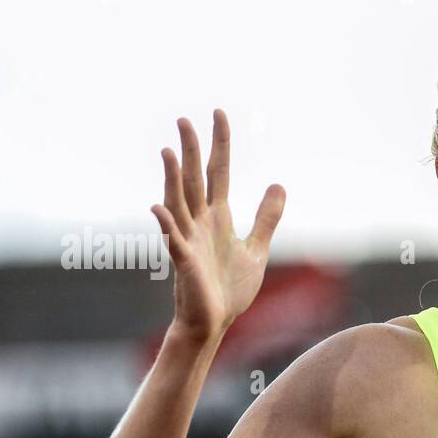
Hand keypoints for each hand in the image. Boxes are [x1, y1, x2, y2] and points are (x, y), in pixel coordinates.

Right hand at [150, 110, 284, 338]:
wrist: (215, 322)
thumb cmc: (229, 288)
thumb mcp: (257, 248)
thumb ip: (266, 217)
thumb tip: (278, 184)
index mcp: (218, 218)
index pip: (219, 173)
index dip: (220, 145)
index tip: (219, 114)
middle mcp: (200, 223)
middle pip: (194, 180)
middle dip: (191, 151)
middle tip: (184, 120)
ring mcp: (189, 241)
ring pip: (178, 203)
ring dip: (172, 179)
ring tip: (168, 151)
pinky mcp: (185, 263)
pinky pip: (173, 241)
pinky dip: (166, 225)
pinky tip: (158, 207)